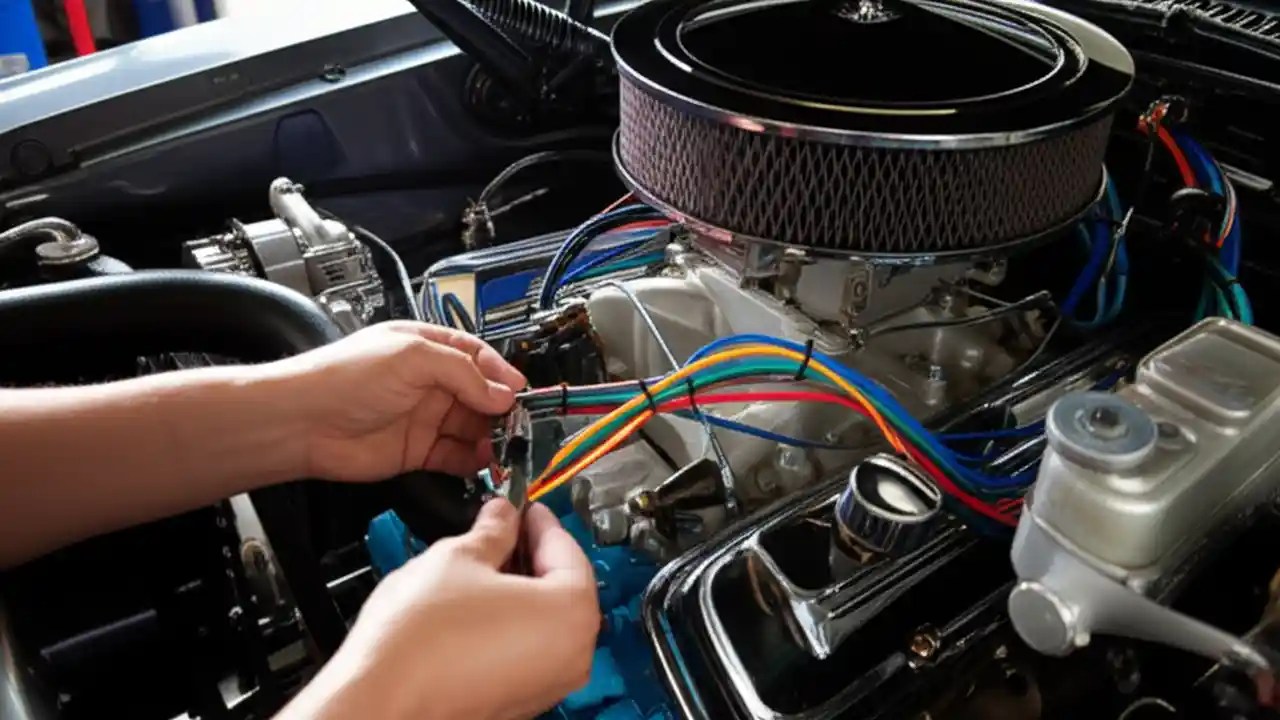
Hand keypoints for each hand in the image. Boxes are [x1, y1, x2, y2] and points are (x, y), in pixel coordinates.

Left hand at [265, 322, 525, 481]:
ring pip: (471, 427)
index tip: (520, 391)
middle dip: (501, 409)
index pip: (476, 356)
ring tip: (506, 446)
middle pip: (479, 394)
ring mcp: (423, 418)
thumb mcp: (413, 357)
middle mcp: (428, 382)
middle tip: (519, 424)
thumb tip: (501, 393)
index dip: (500, 372)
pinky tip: (484, 462)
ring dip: (491, 437)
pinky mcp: (416, 452)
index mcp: (426, 348)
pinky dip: (473, 461)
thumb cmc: (347, 377)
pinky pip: (454, 456)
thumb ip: (463, 372)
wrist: (304, 422)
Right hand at [279, 499, 600, 719]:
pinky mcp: (517, 702)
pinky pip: (525, 649)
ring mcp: (546, 684)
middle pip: (562, 587)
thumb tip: (501, 516)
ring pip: (542, 621)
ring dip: (517, 589)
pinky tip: (473, 606)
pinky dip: (507, 624)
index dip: (539, 520)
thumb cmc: (420, 641)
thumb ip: (492, 531)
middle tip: (500, 529)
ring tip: (479, 564)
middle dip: (529, 554)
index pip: (568, 549)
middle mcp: (571, 656)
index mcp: (571, 614)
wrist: (381, 700)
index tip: (523, 507)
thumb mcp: (458, 557)